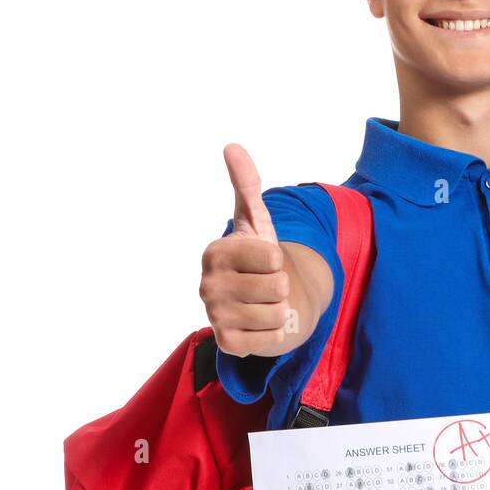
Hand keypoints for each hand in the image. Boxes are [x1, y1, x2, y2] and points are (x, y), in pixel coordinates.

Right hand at [199, 143, 292, 357]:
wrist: (259, 302)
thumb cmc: (259, 260)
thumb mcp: (257, 221)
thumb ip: (246, 184)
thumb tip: (232, 146)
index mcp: (215, 252)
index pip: (272, 257)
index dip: (278, 260)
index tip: (264, 261)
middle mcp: (207, 284)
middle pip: (278, 286)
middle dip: (282, 287)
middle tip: (266, 286)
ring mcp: (214, 315)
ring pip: (278, 313)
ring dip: (280, 311)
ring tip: (265, 305)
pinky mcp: (227, 344)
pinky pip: (272, 339)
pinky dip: (276, 334)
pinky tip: (260, 325)